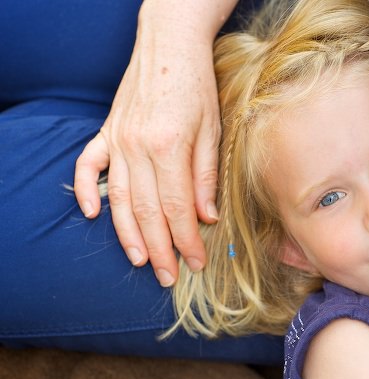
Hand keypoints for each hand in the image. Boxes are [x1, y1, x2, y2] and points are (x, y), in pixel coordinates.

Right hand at [73, 3, 228, 286]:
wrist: (168, 45)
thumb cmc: (197, 86)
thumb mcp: (213, 131)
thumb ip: (206, 177)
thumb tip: (206, 218)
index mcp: (168, 147)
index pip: (177, 208)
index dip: (186, 241)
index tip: (196, 263)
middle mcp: (138, 147)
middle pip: (146, 211)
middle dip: (159, 249)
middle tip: (168, 276)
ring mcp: (117, 139)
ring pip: (119, 198)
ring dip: (128, 234)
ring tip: (139, 261)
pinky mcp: (106, 132)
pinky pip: (88, 166)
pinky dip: (88, 191)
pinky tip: (93, 215)